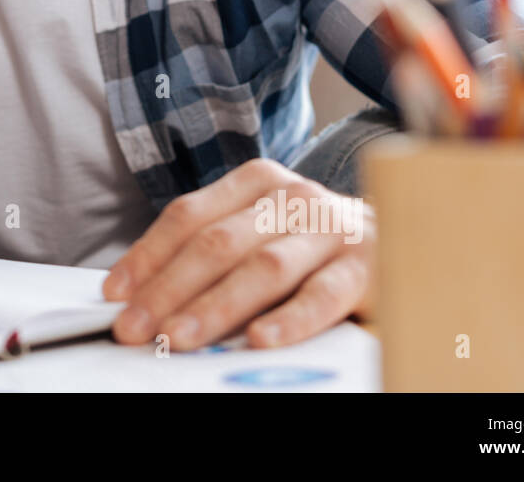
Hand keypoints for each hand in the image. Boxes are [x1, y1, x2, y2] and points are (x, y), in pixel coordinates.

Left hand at [103, 158, 374, 350]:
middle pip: (217, 243)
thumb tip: (140, 293)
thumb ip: (212, 250)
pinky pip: (323, 296)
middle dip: (168, 289)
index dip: (147, 256)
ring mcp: (331, 231)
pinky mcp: (368, 268)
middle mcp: (293, 198)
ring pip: (263, 268)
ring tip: (177, 338)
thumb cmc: (314, 245)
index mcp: (257, 183)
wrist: (408, 241)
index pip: (188, 217)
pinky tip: (259, 341)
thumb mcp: (262, 231)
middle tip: (134, 327)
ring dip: (214, 307)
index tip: (116, 294)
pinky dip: (289, 320)